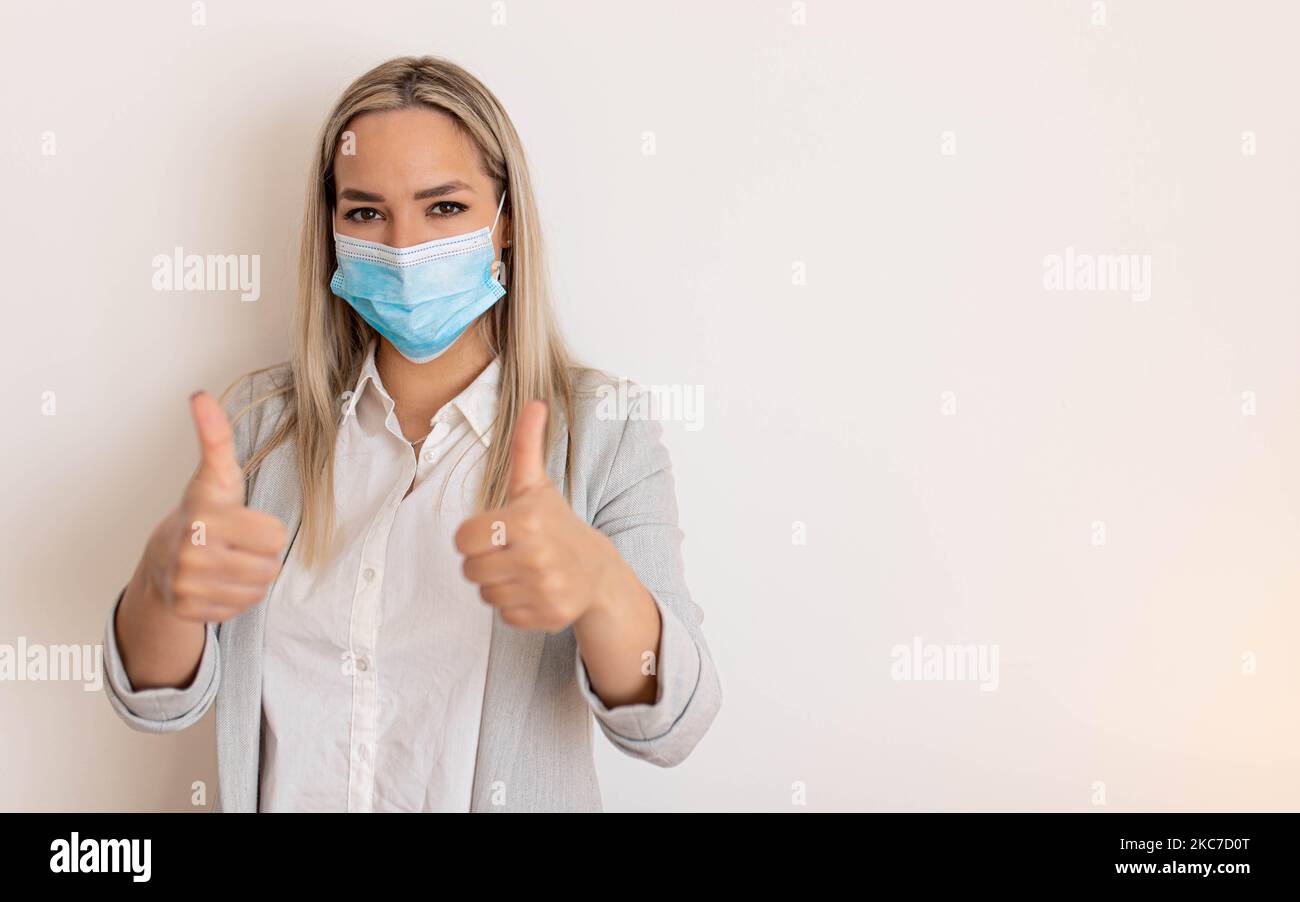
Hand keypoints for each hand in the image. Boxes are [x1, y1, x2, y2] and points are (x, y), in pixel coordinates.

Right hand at [141, 391, 288, 623]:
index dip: (266, 529)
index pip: (275, 535)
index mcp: (204, 514)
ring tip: (229, 562)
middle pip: (270, 566)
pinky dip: (234, 599)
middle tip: (238, 546)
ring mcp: (186, 583)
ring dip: (251, 579)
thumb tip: (200, 396)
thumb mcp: (215, 475)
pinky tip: (217, 583)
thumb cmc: (202, 512)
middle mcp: (191, 550)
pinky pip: (239, 609)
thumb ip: (215, 437)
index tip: (243, 521)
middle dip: (261, 556)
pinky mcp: (186, 609)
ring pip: (258, 590)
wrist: (161, 559)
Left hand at [455, 400, 623, 631]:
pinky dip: (516, 606)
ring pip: (486, 594)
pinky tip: (535, 590)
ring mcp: (544, 588)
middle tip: (510, 553)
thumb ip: (526, 445)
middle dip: (485, 562)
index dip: (475, 536)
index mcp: (526, 520)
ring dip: (499, 584)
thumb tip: (533, 402)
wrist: (599, 572)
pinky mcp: (548, 616)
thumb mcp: (537, 486)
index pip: (463, 539)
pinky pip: (505, 615)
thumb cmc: (557, 524)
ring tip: (523, 571)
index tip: (496, 532)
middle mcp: (536, 556)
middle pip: (470, 569)